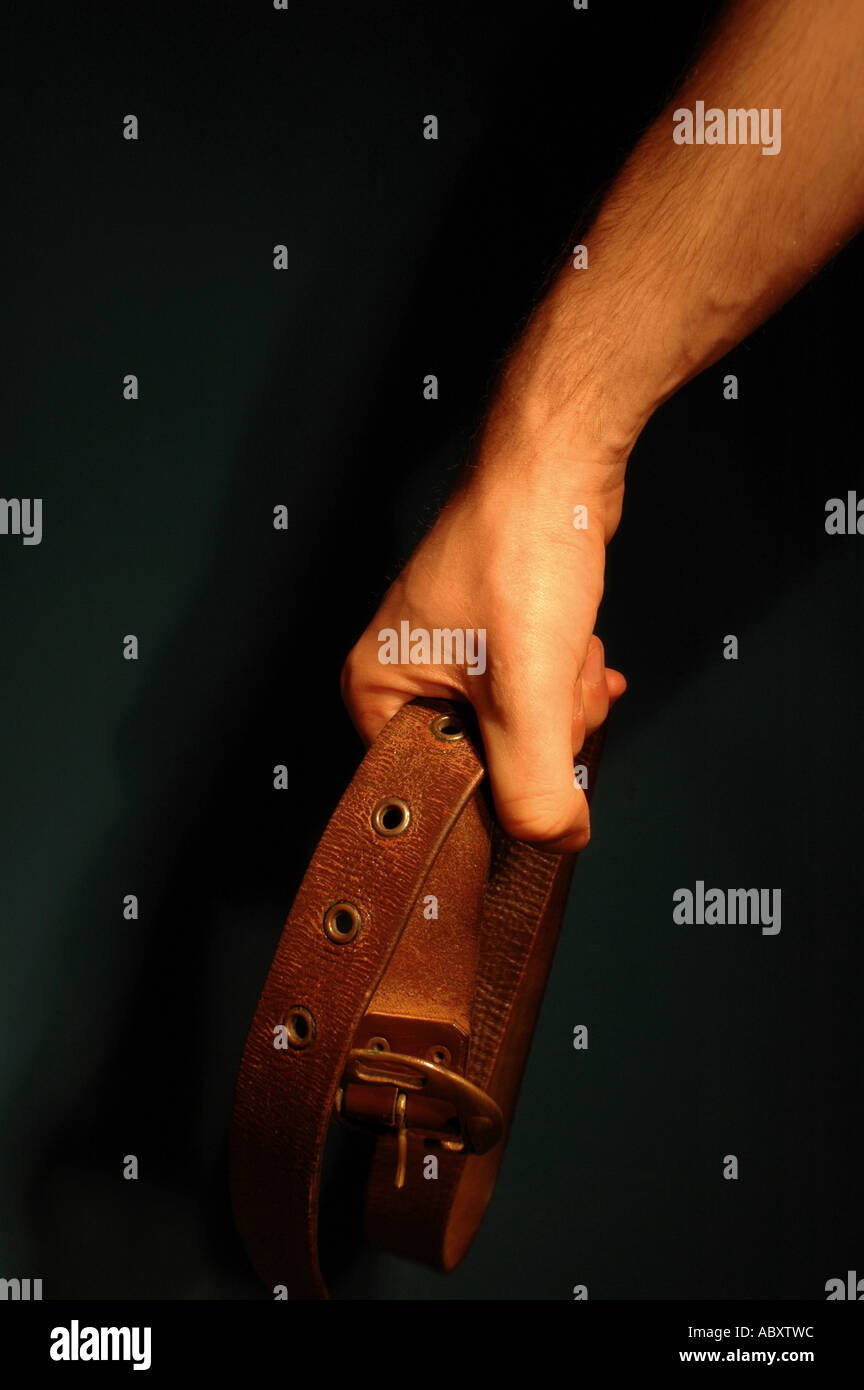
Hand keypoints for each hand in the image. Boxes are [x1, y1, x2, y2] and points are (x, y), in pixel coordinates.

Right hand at [341, 429, 628, 853]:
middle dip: (541, 729)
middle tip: (549, 682)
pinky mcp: (496, 636)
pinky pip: (536, 690)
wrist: (561, 459)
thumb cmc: (518, 547)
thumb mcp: (526, 691)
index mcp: (375, 688)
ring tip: (564, 647)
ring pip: (521, 726)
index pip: (430, 788)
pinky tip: (585, 652)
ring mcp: (452, 653)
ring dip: (560, 697)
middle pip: (485, 760)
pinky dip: (567, 675)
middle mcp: (404, 671)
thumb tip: (555, 842)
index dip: (492, 784)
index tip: (528, 753)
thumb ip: (535, 786)